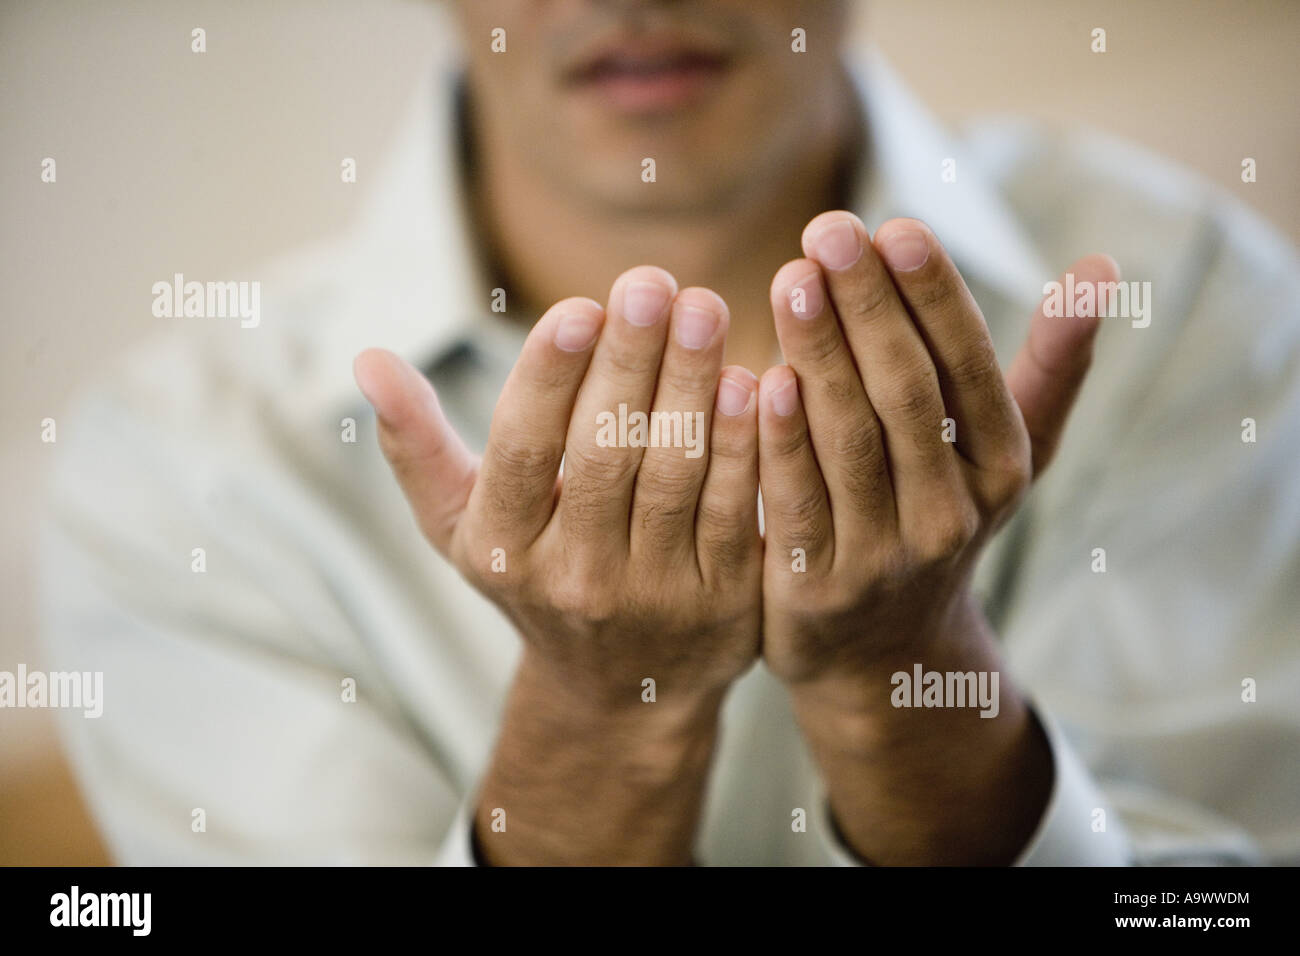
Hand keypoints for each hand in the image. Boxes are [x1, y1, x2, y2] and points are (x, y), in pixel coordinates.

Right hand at [355, 266, 761, 863]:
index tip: (580, 307)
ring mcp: (652, 592)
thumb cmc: (536, 576)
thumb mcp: (462, 526)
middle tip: (654, 282)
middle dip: (631, 360)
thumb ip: (418, 444)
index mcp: (503, 548)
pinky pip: (736, 509)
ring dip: (691, 386)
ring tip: (704, 309)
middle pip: (604, 452)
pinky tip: (752, 380)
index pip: (521, 451)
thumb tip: (367, 359)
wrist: (620, 687)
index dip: (550, 377)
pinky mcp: (723, 599)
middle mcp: (574, 576)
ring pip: (673, 473)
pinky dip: (744, 444)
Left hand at [755, 212, 1116, 861]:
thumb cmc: (939, 518)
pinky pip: (796, 499)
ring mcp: (884, 554)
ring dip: (821, 352)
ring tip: (792, 278)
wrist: (882, 652)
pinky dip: (781, 439)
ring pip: (850, 438)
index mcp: (1001, 468)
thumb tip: (1104, 266)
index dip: (935, 296)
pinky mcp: (816, 587)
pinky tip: (760, 376)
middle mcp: (952, 512)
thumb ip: (1048, 366)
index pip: (970, 368)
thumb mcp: (1006, 455)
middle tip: (826, 229)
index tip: (897, 224)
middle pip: (906, 392)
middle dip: (867, 305)